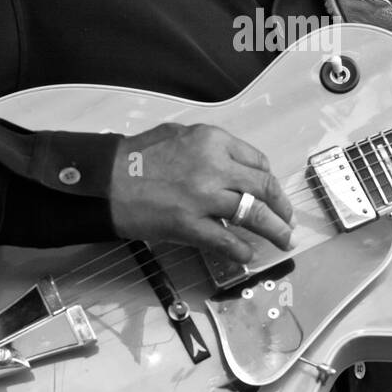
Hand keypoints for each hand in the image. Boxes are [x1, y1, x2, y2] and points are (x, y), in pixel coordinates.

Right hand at [108, 121, 294, 263]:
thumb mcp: (179, 135)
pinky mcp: (188, 225)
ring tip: (283, 240)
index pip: (258, 162)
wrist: (104, 179)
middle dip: (282, 207)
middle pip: (263, 187)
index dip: (270, 180)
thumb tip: (235, 167)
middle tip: (287, 220)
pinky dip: (242, 250)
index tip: (272, 192)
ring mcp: (203, 197)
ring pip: (253, 214)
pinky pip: (226, 240)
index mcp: (213, 141)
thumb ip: (210, 148)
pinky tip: (248, 255)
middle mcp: (214, 166)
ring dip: (274, 229)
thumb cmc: (137, 156)